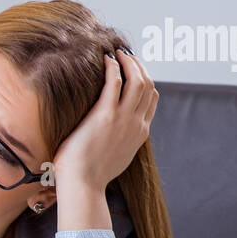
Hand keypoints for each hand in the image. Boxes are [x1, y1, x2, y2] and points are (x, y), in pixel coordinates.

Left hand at [51, 47, 158, 190]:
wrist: (84, 186)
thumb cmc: (91, 175)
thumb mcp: (115, 156)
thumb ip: (119, 141)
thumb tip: (109, 134)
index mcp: (140, 133)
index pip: (152, 99)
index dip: (146, 80)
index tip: (134, 70)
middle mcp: (136, 124)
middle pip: (148, 85)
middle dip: (140, 66)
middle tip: (126, 54)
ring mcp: (123, 119)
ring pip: (137, 80)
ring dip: (129, 62)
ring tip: (117, 52)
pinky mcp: (105, 115)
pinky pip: (115, 82)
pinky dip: (113, 67)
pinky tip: (106, 59)